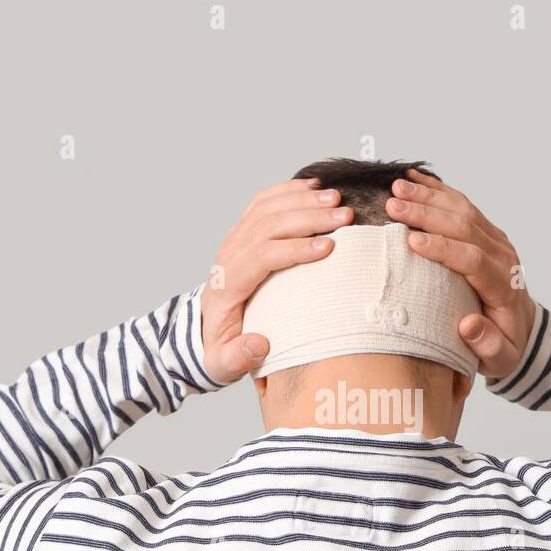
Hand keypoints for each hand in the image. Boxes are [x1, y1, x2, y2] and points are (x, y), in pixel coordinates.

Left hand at [202, 178, 353, 382]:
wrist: (206, 326)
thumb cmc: (222, 344)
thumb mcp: (223, 363)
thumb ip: (237, 357)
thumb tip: (259, 344)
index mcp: (227, 283)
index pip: (261, 256)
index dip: (295, 249)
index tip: (329, 248)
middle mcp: (230, 254)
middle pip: (269, 224)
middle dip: (309, 217)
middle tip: (345, 217)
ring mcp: (236, 237)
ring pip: (268, 207)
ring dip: (304, 200)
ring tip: (338, 200)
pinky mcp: (244, 229)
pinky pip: (265, 200)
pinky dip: (290, 190)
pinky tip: (315, 187)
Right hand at [385, 170, 535, 377]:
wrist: (525, 329)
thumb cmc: (507, 345)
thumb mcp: (501, 358)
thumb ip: (488, 345)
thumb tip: (469, 325)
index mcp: (503, 285)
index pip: (473, 260)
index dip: (443, 249)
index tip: (412, 241)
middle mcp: (502, 256)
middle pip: (465, 226)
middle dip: (427, 214)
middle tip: (392, 205)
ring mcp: (496, 240)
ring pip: (462, 209)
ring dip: (428, 196)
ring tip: (396, 186)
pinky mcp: (487, 232)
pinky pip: (462, 204)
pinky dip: (438, 190)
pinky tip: (414, 178)